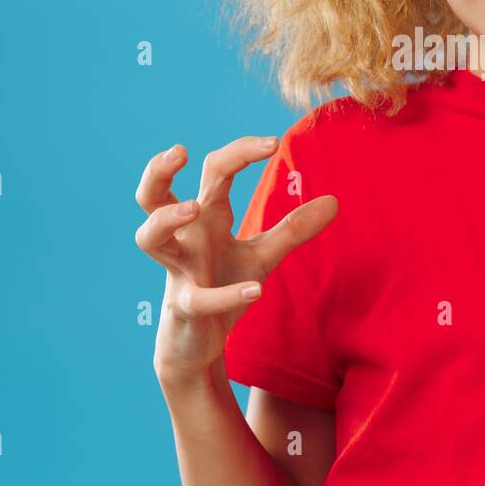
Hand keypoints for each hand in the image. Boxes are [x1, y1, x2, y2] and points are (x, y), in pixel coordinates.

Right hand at [134, 136, 337, 381]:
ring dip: (165, 220)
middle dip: (158, 170)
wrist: (197, 342)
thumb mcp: (263, 255)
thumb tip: (335, 201)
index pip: (214, 171)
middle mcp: (185, 238)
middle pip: (152, 196)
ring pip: (150, 239)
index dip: (240, 152)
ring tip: (195, 207)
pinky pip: (198, 299)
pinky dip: (227, 295)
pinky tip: (255, 290)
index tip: (273, 143)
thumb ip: (293, 229)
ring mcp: (179, 271)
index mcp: (206, 218)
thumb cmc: (223, 283)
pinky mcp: (185, 307)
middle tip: (179, 150)